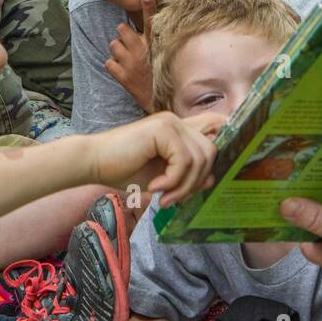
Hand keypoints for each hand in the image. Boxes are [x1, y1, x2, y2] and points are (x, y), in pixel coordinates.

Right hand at [89, 111, 222, 206]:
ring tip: (164, 197)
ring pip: (200, 158)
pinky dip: (173, 181)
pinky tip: (155, 188)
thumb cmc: (123, 170)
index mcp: (178, 130)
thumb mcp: (162, 177)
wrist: (93, 162)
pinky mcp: (162, 129)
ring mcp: (170, 122)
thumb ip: (186, 175)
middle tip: (174, 198)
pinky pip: (184, 160)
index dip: (228, 138)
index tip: (215, 169)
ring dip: (184, 186)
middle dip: (197, 181)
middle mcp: (177, 122)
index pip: (216, 124)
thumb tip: (210, 178)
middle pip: (212, 151)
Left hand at [104, 0, 156, 112]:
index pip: (152, 21)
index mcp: (155, 44)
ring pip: (113, 45)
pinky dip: (113, 66)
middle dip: (124, 34)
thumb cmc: (164, 76)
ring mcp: (131, 64)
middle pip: (121, 28)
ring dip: (118, 50)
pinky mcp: (123, 77)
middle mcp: (143, 51)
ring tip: (127, 58)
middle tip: (130, 43)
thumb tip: (151, 28)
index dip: (149, 5)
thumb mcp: (166, 56)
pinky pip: (108, 63)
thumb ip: (158, 41)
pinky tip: (123, 70)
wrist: (163, 102)